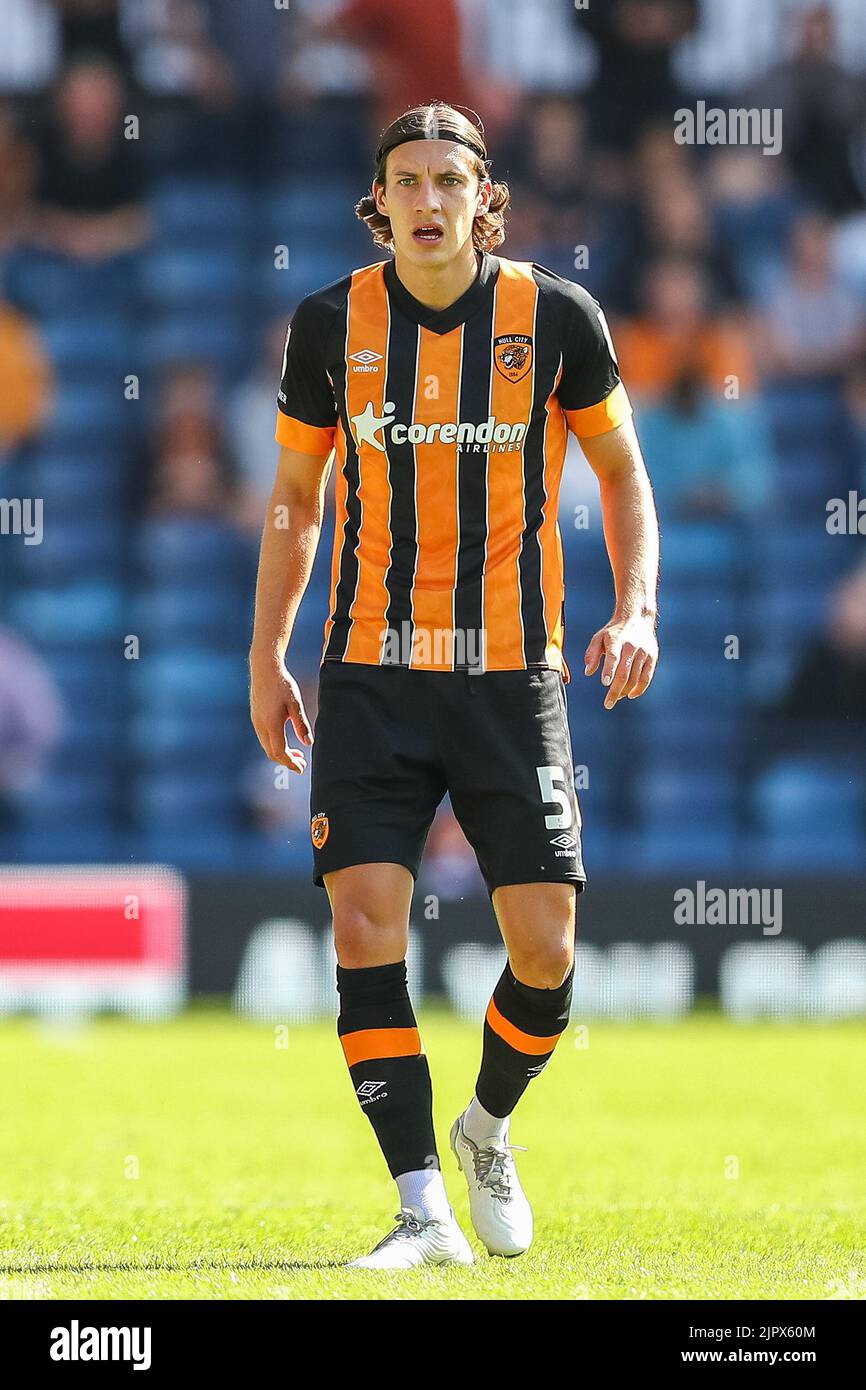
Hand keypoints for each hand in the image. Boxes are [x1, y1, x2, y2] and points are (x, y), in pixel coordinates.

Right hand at [249, 653, 311, 772]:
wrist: (264, 669)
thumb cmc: (282, 684)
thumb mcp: (295, 704)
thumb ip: (301, 725)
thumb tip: (308, 743)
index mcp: (272, 724)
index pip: (280, 752)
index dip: (290, 763)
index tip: (301, 768)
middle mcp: (261, 726)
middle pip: (272, 753)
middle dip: (287, 761)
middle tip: (302, 763)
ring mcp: (256, 722)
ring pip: (267, 746)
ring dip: (281, 753)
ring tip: (297, 753)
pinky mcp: (256, 717)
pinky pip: (264, 738)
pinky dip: (275, 744)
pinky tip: (286, 740)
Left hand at [583, 614, 657, 709]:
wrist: (637, 618)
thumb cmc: (614, 632)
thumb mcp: (599, 638)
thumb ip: (592, 654)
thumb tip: (588, 672)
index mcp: (616, 640)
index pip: (613, 657)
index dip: (609, 670)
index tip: (605, 683)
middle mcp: (632, 646)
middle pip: (624, 673)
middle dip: (615, 690)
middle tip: (608, 704)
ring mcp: (644, 652)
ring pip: (635, 677)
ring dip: (625, 691)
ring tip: (616, 698)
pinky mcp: (652, 657)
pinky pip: (647, 677)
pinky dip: (639, 689)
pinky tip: (630, 695)